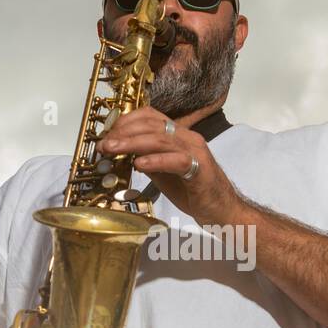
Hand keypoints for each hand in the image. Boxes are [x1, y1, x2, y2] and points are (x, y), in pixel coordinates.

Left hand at [95, 105, 245, 224]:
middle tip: (104, 143)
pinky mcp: (201, 170)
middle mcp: (189, 138)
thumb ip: (148, 161)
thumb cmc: (194, 192)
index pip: (151, 116)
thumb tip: (123, 154)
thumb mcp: (164, 174)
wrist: (223, 211)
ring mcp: (196, 152)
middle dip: (124, 132)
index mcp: (180, 136)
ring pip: (161, 139)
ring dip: (133, 143)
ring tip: (113, 149)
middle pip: (153, 125)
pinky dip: (156, 160)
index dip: (127, 121)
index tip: (108, 133)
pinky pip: (177, 160)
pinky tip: (140, 164)